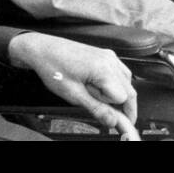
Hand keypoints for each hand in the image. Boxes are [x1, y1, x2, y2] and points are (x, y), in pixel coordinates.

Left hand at [8, 32, 139, 140]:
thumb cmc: (54, 69)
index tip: (112, 122)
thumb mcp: (73, 95)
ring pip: (127, 81)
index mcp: (104, 69)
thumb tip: (113, 121)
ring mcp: (109, 56)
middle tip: (108, 117)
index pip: (124, 97)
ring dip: (119, 95)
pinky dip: (115, 84)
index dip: (118, 112)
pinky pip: (119, 72)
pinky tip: (101, 89)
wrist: (43, 49)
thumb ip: (96, 108)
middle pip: (129, 89)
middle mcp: (111, 60)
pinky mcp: (105, 54)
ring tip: (99, 101)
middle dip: (121, 105)